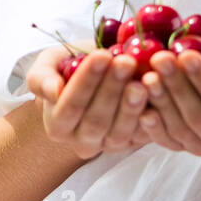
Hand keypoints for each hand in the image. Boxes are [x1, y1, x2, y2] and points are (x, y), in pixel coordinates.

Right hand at [28, 43, 159, 157]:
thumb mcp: (47, 66)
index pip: (70, 106)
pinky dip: (152, 117)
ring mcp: (110, 145)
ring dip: (132, 106)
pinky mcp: (134, 143)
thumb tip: (54, 92)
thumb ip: (42, 78)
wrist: (94, 80)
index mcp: (58, 125)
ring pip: (120, 131)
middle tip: (126, 62)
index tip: (101, 55)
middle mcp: (82, 142)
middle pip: (96, 120)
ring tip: (144, 80)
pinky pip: (143, 134)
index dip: (86, 82)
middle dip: (112, 89)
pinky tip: (158, 95)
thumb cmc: (67, 70)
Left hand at [137, 33, 200, 158]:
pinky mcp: (180, 145)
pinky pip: (163, 138)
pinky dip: (149, 121)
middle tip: (159, 59)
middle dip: (177, 87)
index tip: (187, 55)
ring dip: (161, 100)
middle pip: (198, 118)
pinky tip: (137, 99)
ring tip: (147, 72)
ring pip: (178, 128)